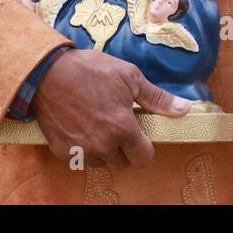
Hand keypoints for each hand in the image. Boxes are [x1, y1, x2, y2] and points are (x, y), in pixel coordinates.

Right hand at [31, 48, 189, 168]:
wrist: (47, 71)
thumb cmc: (90, 70)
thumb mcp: (129, 76)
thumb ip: (157, 98)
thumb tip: (184, 109)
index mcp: (122, 128)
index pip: (144, 159)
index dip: (144, 148)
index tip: (139, 136)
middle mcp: (103, 145)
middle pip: (123, 162)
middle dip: (123, 147)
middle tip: (115, 123)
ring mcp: (81, 151)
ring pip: (102, 162)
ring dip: (103, 149)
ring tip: (96, 123)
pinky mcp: (62, 152)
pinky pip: (81, 159)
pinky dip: (83, 148)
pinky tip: (80, 126)